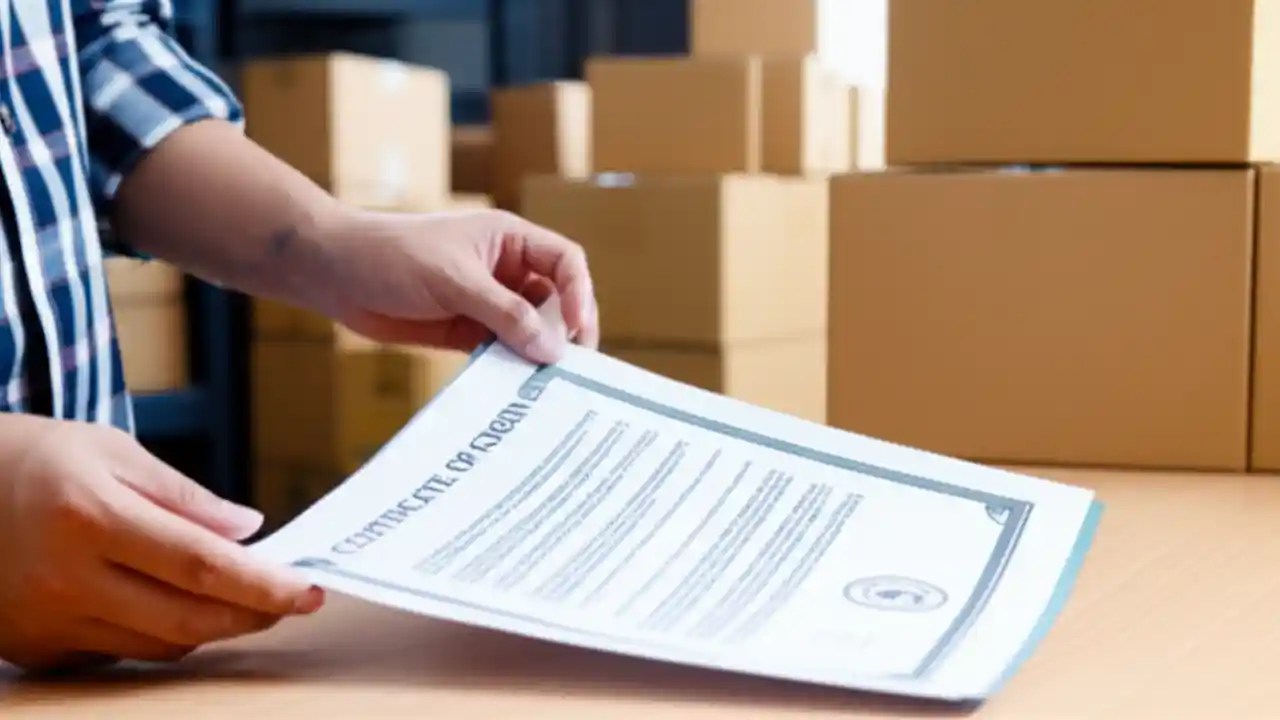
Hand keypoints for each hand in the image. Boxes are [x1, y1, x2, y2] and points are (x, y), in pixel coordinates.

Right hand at [0, 415, 323, 671]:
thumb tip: (247, 530)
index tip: (309, 592)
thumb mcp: (112, 450)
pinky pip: (119, 654)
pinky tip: (168, 603)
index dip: (263, 585)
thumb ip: (184, 496)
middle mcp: (66, 579)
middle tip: (290, 600)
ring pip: (157, 646)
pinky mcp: (34, 650)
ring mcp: (47, 622)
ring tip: (237, 595)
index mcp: (91, 517)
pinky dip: (157, 633)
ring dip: (210, 626)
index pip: (200, 565)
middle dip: (251, 615)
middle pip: (186, 620)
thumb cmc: (35, 458)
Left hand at [310, 207, 599, 363]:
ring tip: (546, 387)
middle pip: (556, 302)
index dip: (579, 294)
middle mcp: (505, 271)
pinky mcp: (465, 331)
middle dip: (564, 332)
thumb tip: (552, 349)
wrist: (333, 273)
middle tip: (570, 370)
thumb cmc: (393, 256)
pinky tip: (514, 391)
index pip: (565, 262)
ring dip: (536, 355)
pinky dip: (509, 369)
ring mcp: (486, 303)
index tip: (576, 330)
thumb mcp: (455, 282)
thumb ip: (506, 315)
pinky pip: (500, 352)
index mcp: (510, 241)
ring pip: (529, 331)